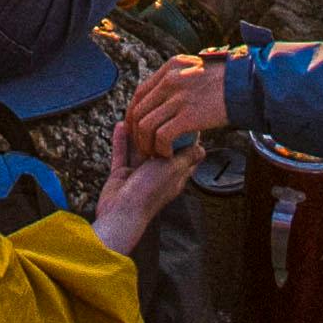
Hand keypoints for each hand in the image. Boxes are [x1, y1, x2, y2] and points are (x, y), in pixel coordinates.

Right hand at [92, 112, 198, 258]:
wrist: (121, 212)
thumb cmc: (149, 193)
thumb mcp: (174, 170)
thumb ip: (187, 157)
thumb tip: (202, 148)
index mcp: (175, 175)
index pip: (184, 153)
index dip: (185, 136)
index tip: (182, 118)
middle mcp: (158, 173)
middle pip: (160, 147)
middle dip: (158, 130)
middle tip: (156, 110)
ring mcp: (139, 174)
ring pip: (139, 148)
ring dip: (138, 132)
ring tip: (136, 114)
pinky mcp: (122, 174)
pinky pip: (122, 152)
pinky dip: (121, 139)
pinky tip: (120, 125)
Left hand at [124, 51, 230, 160]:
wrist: (248, 85)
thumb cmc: (229, 81)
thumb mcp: (199, 69)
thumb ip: (180, 78)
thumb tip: (169, 95)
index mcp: (171, 67)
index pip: (140, 93)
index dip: (134, 114)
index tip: (137, 128)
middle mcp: (170, 79)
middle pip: (138, 110)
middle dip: (137, 133)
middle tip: (144, 146)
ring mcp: (178, 97)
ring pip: (145, 125)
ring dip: (147, 144)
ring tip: (155, 153)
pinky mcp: (188, 115)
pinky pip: (162, 136)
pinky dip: (161, 148)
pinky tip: (168, 154)